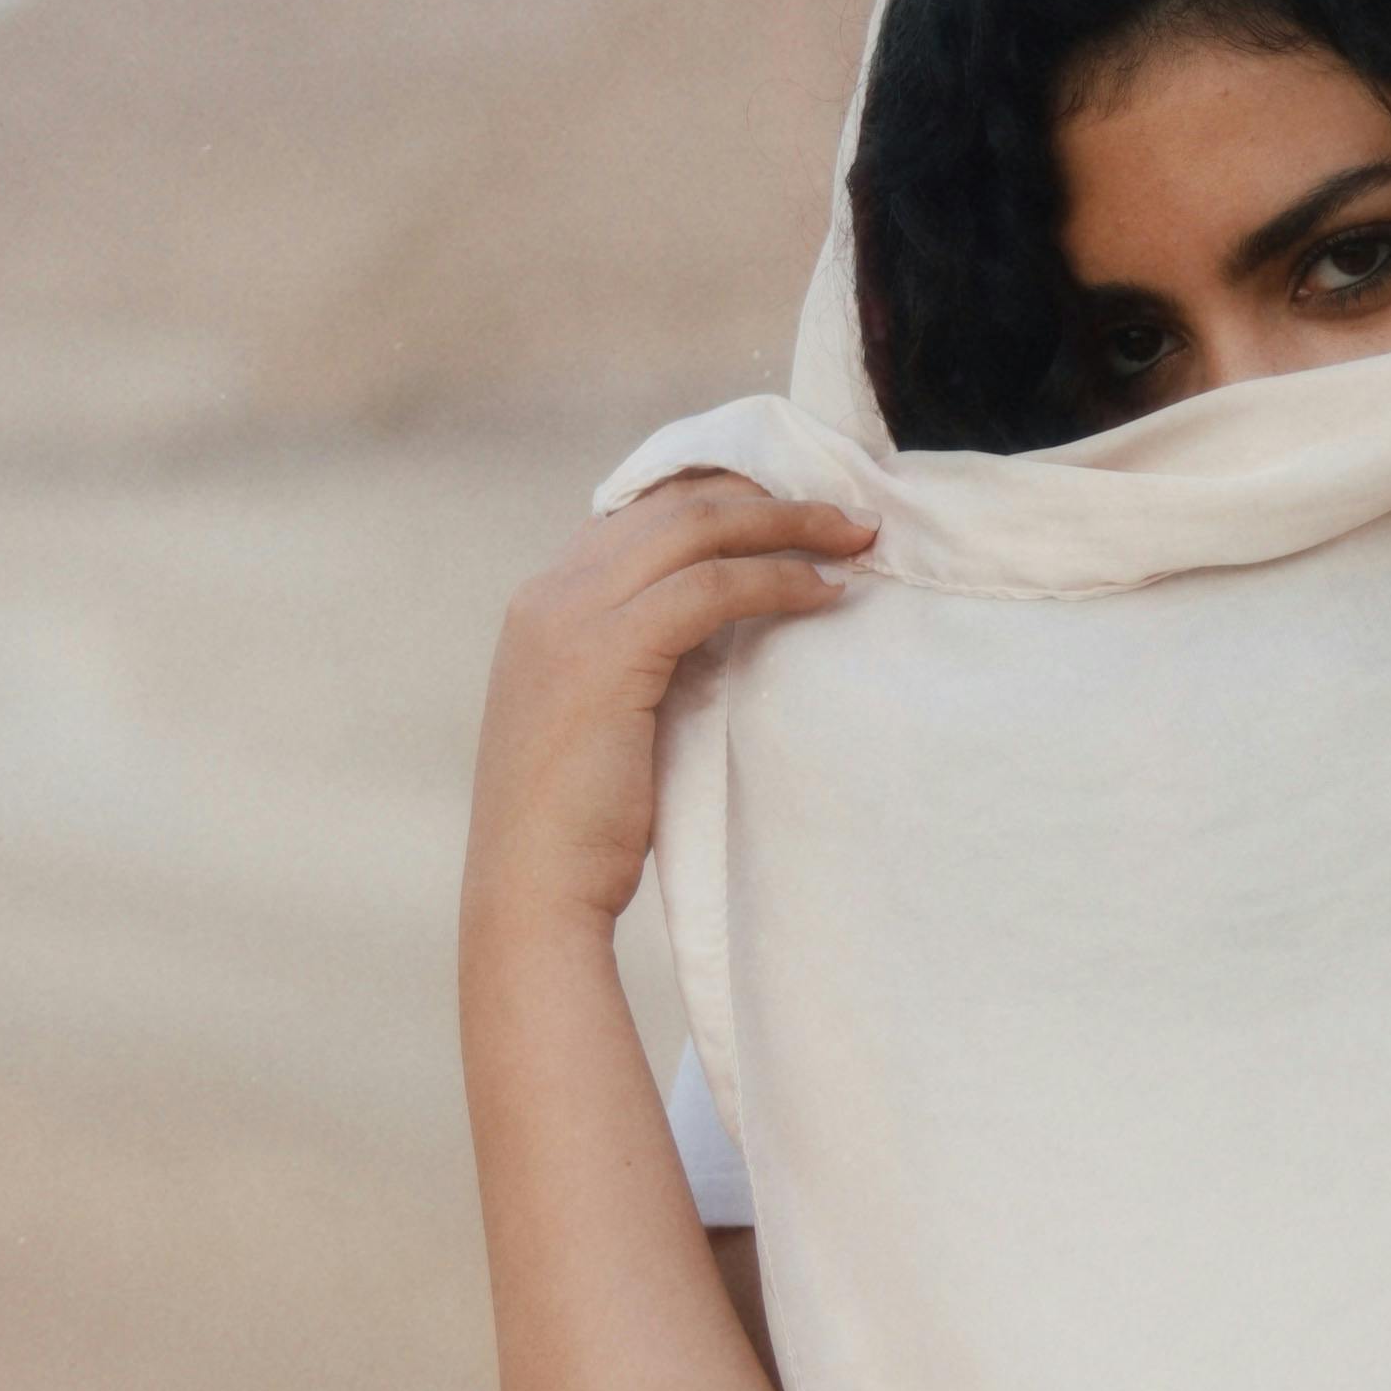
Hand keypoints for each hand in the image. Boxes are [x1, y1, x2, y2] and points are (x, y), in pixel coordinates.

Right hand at [462, 469, 877, 931]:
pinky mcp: (607, 653)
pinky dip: (776, 580)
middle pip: (675, 506)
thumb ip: (646, 657)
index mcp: (545, 604)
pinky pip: (710, 587)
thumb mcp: (609, 717)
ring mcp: (571, 617)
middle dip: (769, 498)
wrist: (534, 892)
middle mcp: (550, 594)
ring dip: (788, 525)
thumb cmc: (582, 826)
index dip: (723, 498)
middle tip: (847, 513)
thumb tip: (729, 627)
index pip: (641, 514)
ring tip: (856, 537)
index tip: (794, 507)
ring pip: (696, 530)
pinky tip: (825, 593)